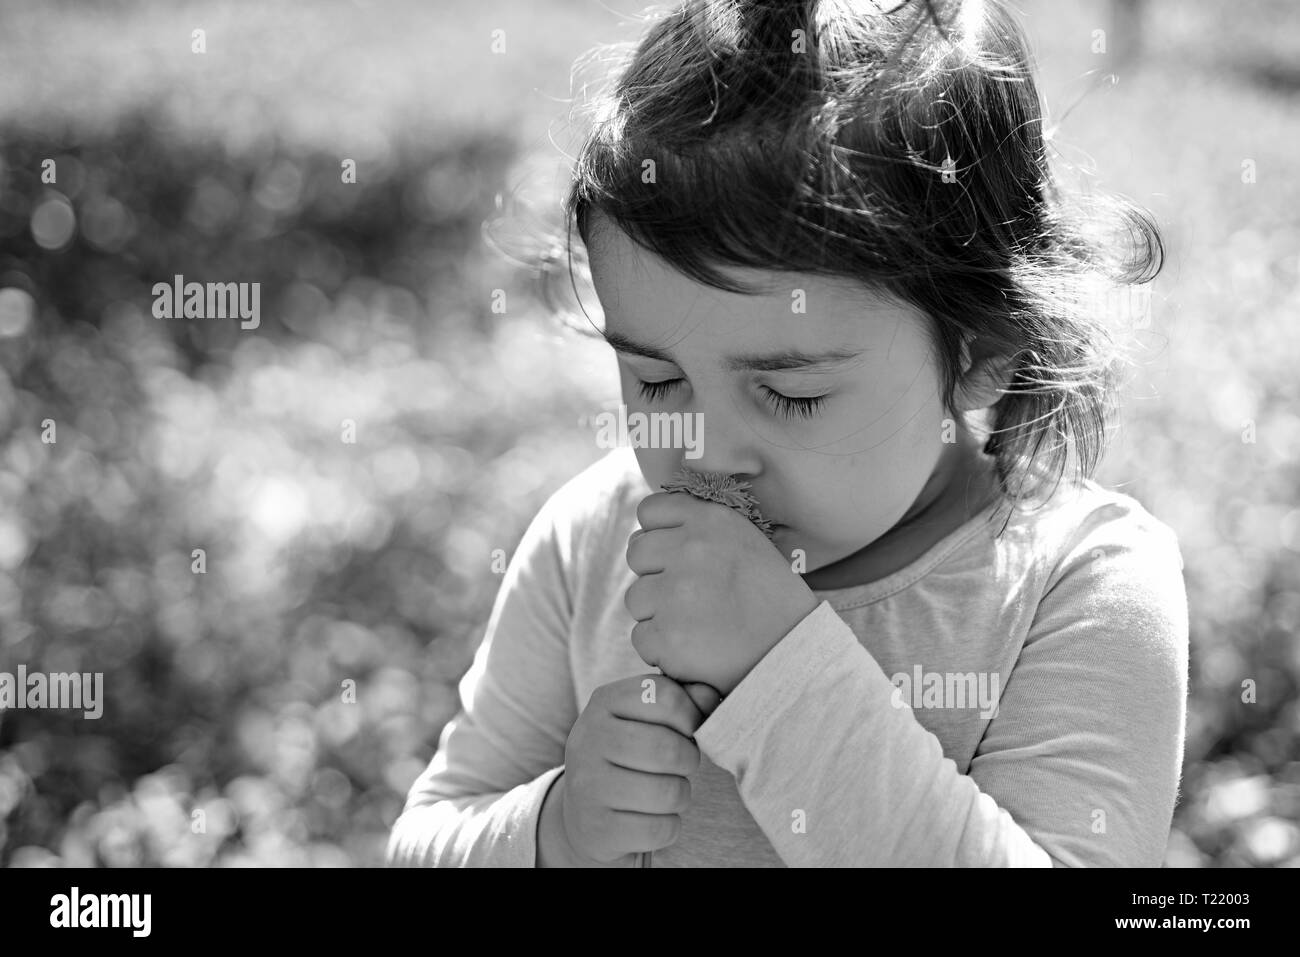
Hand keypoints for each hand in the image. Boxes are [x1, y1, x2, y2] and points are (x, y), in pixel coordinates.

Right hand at [555, 674, 720, 865]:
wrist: (584, 816)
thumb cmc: (630, 756)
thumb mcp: (648, 719)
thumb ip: (683, 700)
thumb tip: (711, 695)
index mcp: (603, 701)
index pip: (667, 697)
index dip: (692, 716)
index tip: (688, 730)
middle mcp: (588, 739)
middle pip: (669, 748)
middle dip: (688, 761)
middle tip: (681, 765)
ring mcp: (586, 786)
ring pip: (668, 793)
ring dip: (680, 795)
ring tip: (667, 791)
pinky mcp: (594, 829)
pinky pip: (660, 829)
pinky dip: (668, 827)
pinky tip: (652, 818)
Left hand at [624, 491, 820, 696]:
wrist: (796, 654)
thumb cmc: (769, 601)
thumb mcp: (745, 543)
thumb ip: (699, 530)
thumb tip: (646, 532)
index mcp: (712, 520)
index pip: (649, 511)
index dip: (657, 536)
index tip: (674, 557)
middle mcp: (692, 549)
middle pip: (637, 553)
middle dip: (655, 576)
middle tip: (688, 599)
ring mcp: (677, 593)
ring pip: (635, 598)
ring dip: (657, 614)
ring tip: (696, 625)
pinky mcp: (668, 636)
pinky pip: (641, 637)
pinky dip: (661, 649)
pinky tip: (694, 649)